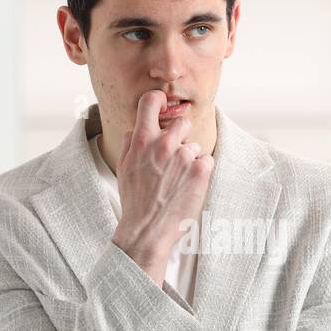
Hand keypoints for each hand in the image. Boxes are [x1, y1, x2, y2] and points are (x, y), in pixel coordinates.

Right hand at [110, 90, 214, 284]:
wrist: (147, 229)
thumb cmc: (135, 200)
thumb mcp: (123, 167)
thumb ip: (131, 143)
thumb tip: (137, 128)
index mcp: (142, 140)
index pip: (151, 101)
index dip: (158, 100)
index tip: (162, 105)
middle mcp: (164, 144)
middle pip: (182, 122)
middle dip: (180, 135)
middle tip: (174, 156)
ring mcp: (184, 157)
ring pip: (195, 146)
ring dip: (190, 158)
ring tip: (177, 179)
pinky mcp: (201, 171)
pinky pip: (207, 160)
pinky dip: (201, 171)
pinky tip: (188, 185)